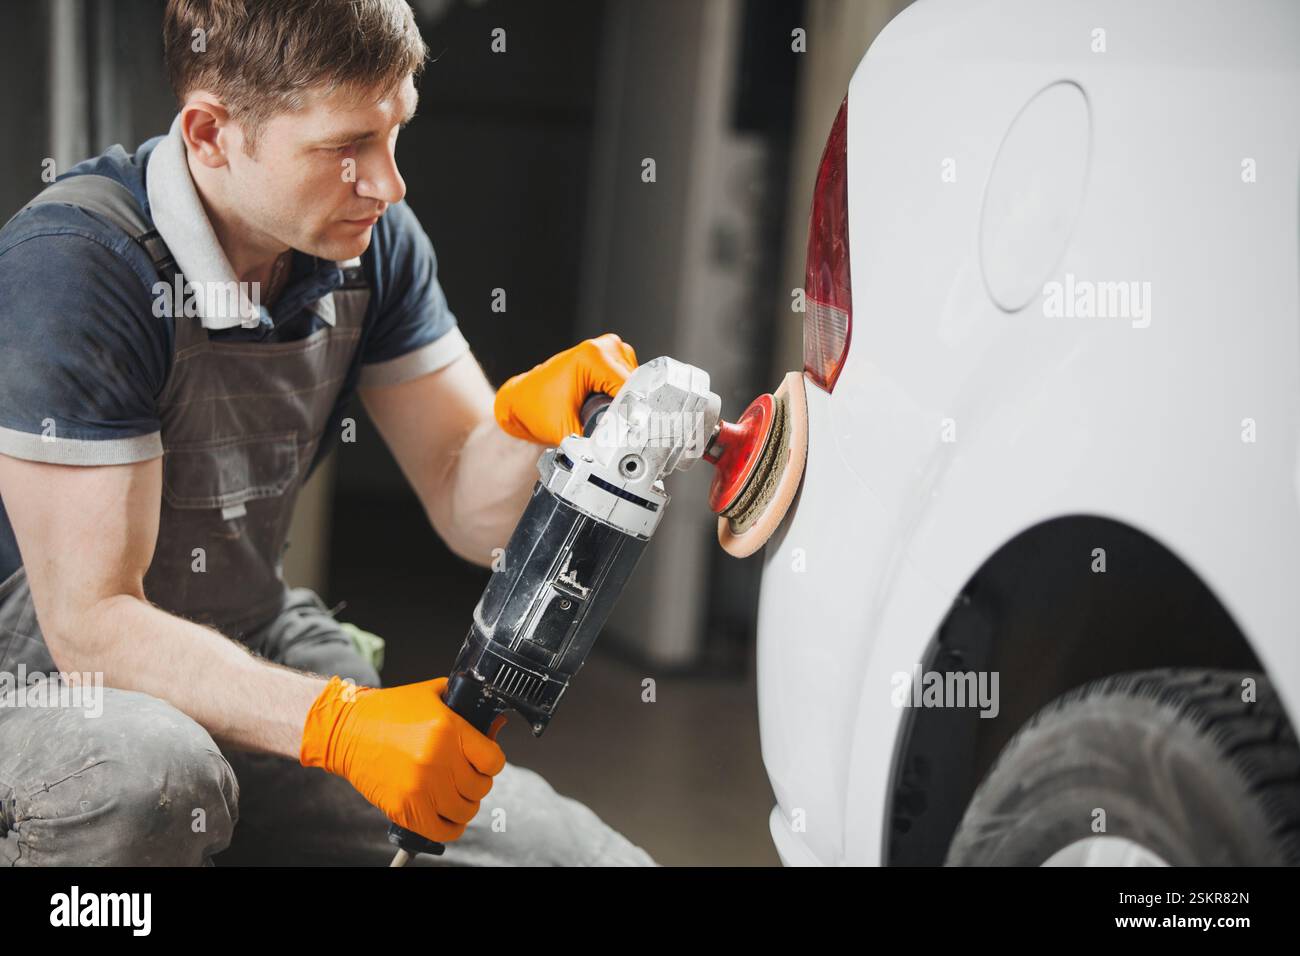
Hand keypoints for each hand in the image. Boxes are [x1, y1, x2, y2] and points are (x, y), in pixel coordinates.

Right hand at [300, 676, 506, 842]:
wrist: (345, 731)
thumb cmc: (388, 711)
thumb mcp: (432, 695)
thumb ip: (466, 707)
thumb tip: (495, 723)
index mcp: (449, 729)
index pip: (493, 761)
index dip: (491, 762)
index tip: (483, 761)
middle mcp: (437, 760)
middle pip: (481, 787)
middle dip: (477, 782)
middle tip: (464, 776)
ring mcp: (421, 787)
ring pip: (466, 810)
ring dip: (464, 804)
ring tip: (454, 794)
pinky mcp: (404, 808)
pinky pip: (443, 831)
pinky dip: (450, 827)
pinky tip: (446, 815)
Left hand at [493, 333, 638, 446]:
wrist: (523, 403)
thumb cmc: (536, 410)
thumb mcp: (567, 431)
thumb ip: (597, 441)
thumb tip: (622, 450)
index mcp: (593, 356)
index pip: (632, 388)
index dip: (633, 413)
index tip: (630, 432)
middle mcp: (604, 347)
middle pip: (636, 385)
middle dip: (626, 408)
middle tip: (606, 424)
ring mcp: (610, 349)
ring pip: (636, 383)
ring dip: (625, 402)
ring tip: (599, 412)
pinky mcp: (612, 356)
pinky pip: (630, 379)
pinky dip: (622, 395)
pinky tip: (603, 403)